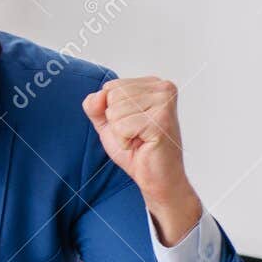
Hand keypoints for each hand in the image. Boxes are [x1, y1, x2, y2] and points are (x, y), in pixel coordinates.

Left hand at [82, 77, 201, 245]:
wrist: (156, 178)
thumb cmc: (136, 150)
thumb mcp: (108, 123)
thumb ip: (96, 105)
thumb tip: (98, 95)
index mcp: (152, 84)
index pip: (110, 87)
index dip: (111, 112)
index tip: (132, 124)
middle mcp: (163, 88)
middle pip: (112, 96)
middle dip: (115, 122)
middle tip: (136, 134)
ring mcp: (164, 103)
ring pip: (115, 111)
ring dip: (120, 133)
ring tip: (139, 139)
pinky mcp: (161, 120)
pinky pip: (121, 127)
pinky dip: (124, 141)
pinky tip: (142, 145)